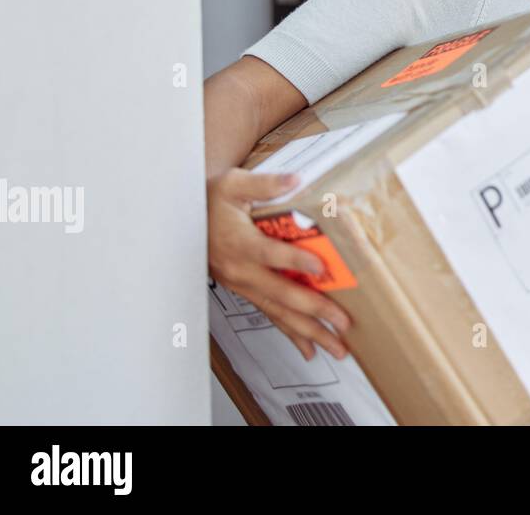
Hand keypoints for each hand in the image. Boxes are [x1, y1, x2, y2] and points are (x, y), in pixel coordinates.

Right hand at [208, 169, 352, 360]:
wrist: (186, 218)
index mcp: (240, 243)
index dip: (294, 260)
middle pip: (281, 294)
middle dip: (314, 311)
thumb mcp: (234, 184)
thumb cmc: (214, 200)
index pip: (270, 254)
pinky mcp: (246, 291)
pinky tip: (310, 349)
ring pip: (279, 312)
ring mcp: (243, 285)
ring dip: (308, 332)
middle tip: (343, 322)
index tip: (320, 267)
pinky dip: (291, 333)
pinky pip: (271, 314)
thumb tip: (295, 179)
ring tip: (335, 347)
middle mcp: (242, 270)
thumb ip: (265, 184)